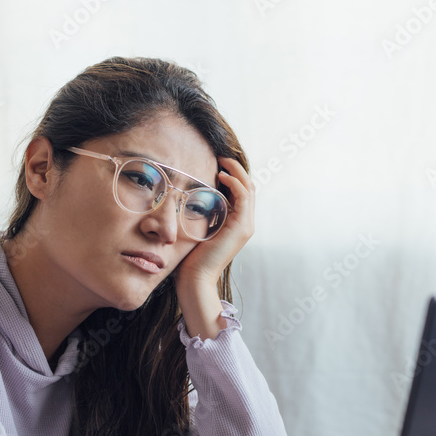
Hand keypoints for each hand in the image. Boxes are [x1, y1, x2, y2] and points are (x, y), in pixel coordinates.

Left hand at [173, 158, 254, 339]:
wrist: (194, 279)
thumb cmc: (189, 259)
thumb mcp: (195, 230)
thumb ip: (198, 216)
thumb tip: (185, 198)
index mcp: (235, 224)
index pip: (240, 193)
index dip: (232, 175)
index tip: (216, 163)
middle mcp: (245, 224)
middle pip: (248, 187)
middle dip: (235, 169)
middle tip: (220, 156)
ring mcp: (245, 226)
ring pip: (249, 188)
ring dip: (236, 171)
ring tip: (222, 161)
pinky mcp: (241, 227)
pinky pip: (244, 197)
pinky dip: (235, 183)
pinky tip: (221, 176)